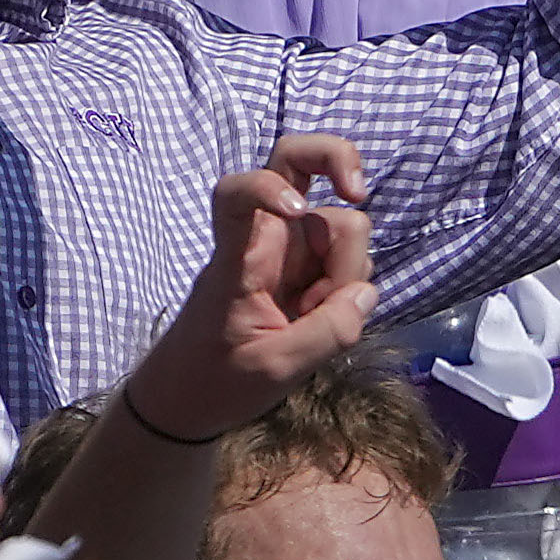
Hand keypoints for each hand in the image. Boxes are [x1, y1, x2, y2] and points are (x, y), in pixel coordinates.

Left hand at [119, 136, 379, 446]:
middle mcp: (267, 238)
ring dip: (347, 269)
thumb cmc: (217, 379)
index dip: (265, 186)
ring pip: (342, 226)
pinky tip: (320, 320)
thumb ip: (327, 333)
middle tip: (357, 191)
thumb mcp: (274, 369)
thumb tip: (366, 294)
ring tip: (312, 319)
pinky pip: (350, 260)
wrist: (192, 398)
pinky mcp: (309, 269)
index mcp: (239, 256)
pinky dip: (348, 287)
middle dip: (339, 162)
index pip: (235, 195)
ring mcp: (291, 250)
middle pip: (302, 162)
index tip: (295, 209)